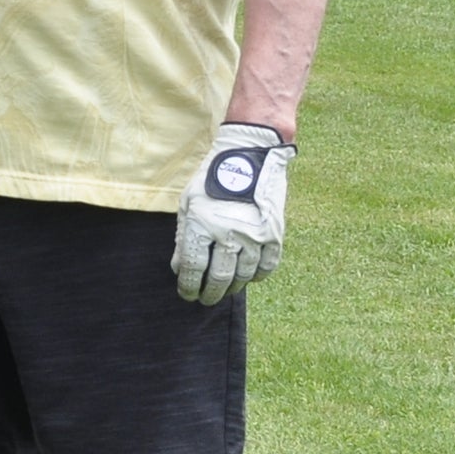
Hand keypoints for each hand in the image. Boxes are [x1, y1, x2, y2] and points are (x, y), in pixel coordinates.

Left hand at [171, 122, 290, 304]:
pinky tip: (249, 277)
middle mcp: (229, 233)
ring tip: (225, 289)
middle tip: (206, 299)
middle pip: (219, 277)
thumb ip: (182, 237)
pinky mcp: (275, 234)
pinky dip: (257, 276)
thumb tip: (179, 268)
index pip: (192, 268)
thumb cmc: (212, 178)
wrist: (250, 154)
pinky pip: (267, 266)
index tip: (187, 295)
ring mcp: (255, 235)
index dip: (188, 286)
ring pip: (244, 275)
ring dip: (233, 287)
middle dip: (210, 293)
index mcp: (202, 224)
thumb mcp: (189, 203)